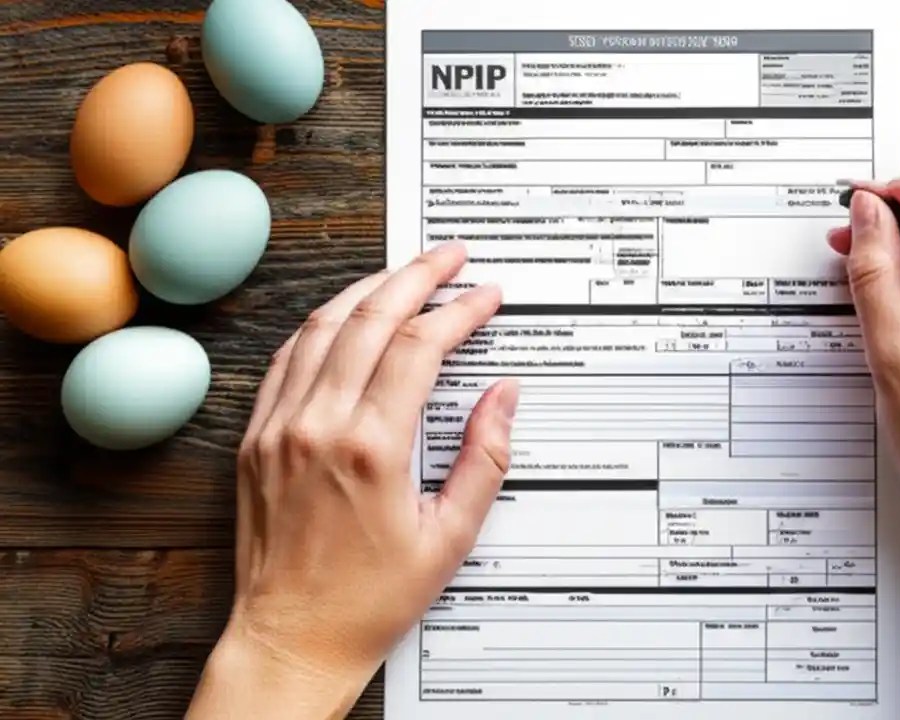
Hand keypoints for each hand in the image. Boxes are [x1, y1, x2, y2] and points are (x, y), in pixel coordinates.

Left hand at [188, 243, 518, 718]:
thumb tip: (503, 398)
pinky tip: (344, 317)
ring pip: (323, 327)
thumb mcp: (449, 537)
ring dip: (368, 290)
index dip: (459, 310)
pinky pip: (286, 359)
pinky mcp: (255, 440)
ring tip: (403, 273)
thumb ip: (485, 459)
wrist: (291, 638)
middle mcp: (318, 427)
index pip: (420, 347)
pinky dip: (320, 326)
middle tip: (450, 258)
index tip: (484, 297)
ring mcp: (279, 429)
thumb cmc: (367, 601)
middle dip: (417, 277)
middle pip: (371, 318)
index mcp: (371, 449)